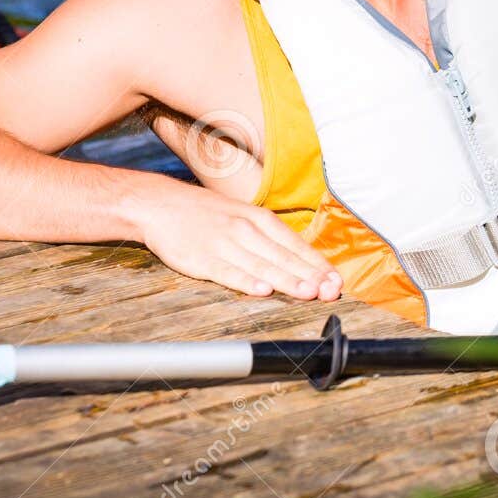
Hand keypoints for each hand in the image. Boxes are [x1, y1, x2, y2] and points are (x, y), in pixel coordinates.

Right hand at [139, 190, 341, 301]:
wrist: (161, 204)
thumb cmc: (206, 214)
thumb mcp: (243, 215)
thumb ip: (269, 238)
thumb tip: (300, 260)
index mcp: (259, 219)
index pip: (295, 245)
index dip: (317, 264)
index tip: (336, 280)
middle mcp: (246, 230)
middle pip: (283, 257)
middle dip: (310, 276)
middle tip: (331, 292)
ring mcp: (224, 244)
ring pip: (262, 266)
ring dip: (287, 281)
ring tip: (308, 293)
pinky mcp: (202, 259)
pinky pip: (228, 273)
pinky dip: (246, 282)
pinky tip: (262, 290)